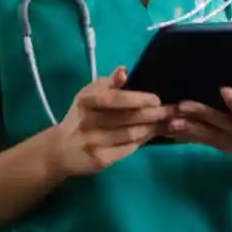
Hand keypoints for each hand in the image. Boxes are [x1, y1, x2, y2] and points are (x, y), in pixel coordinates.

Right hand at [46, 66, 174, 178]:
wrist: (61, 150)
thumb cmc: (81, 116)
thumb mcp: (89, 95)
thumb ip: (108, 83)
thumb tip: (124, 70)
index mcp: (86, 102)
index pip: (114, 100)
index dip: (137, 99)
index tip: (156, 99)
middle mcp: (89, 123)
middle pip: (127, 119)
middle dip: (153, 114)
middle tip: (171, 111)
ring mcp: (94, 143)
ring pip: (131, 135)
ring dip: (152, 128)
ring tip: (166, 122)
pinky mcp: (101, 160)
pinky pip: (128, 149)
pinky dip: (143, 141)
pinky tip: (151, 134)